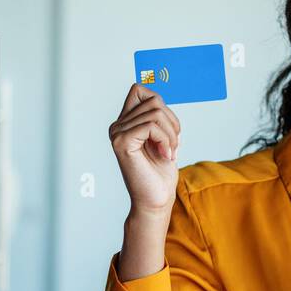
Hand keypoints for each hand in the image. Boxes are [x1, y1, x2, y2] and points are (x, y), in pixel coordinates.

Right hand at [110, 83, 180, 217]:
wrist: (156, 200)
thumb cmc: (161, 174)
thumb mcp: (164, 139)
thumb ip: (159, 118)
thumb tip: (158, 99)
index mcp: (125, 123)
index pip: (140, 90)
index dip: (161, 104)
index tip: (169, 131)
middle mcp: (117, 126)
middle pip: (153, 100)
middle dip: (172, 123)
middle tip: (172, 147)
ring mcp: (117, 133)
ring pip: (155, 112)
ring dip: (171, 134)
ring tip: (169, 153)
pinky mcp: (122, 142)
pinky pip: (152, 126)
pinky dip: (166, 140)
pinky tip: (165, 156)